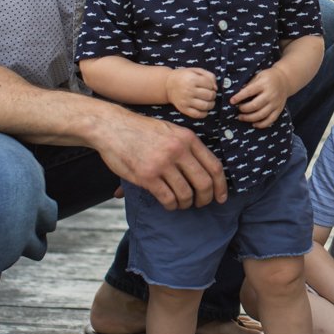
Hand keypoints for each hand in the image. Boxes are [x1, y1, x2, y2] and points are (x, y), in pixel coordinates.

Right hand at [95, 106, 226, 208]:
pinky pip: (168, 198)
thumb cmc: (142, 130)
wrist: (112, 127)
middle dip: (205, 198)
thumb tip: (205, 170)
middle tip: (201, 203)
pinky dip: (172, 205)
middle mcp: (178, 150)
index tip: (221, 197)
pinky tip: (169, 204)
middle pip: (204, 183)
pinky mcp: (147, 176)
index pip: (214, 166)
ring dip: (186, 204)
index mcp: (188, 138)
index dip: (221, 186)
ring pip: (186, 194)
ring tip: (182, 203)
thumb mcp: (171, 130)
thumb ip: (188, 146)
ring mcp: (162, 163)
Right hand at [166, 67, 216, 118]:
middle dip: (213, 95)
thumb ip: (209, 75)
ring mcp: (186, 101)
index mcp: (192, 79)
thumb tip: (216, 88)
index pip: (210, 85)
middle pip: (209, 95)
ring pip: (205, 106)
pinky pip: (197, 114)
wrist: (167, 85)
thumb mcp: (196, 71)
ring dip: (211, 104)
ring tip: (209, 101)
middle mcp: (189, 90)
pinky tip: (204, 109)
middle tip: (210, 94)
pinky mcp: (183, 109)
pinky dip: (204, 113)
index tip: (210, 86)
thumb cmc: (184, 76)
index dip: (212, 86)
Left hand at [230, 68, 288, 128]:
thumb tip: (237, 95)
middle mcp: (271, 94)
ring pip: (262, 114)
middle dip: (244, 109)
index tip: (231, 101)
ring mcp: (275, 103)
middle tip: (238, 109)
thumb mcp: (258, 76)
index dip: (239, 97)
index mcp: (264, 84)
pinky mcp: (279, 109)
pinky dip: (262, 124)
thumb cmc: (268, 77)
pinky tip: (254, 124)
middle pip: (255, 105)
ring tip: (241, 117)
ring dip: (249, 118)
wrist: (285, 80)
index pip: (249, 91)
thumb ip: (249, 85)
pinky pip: (270, 120)